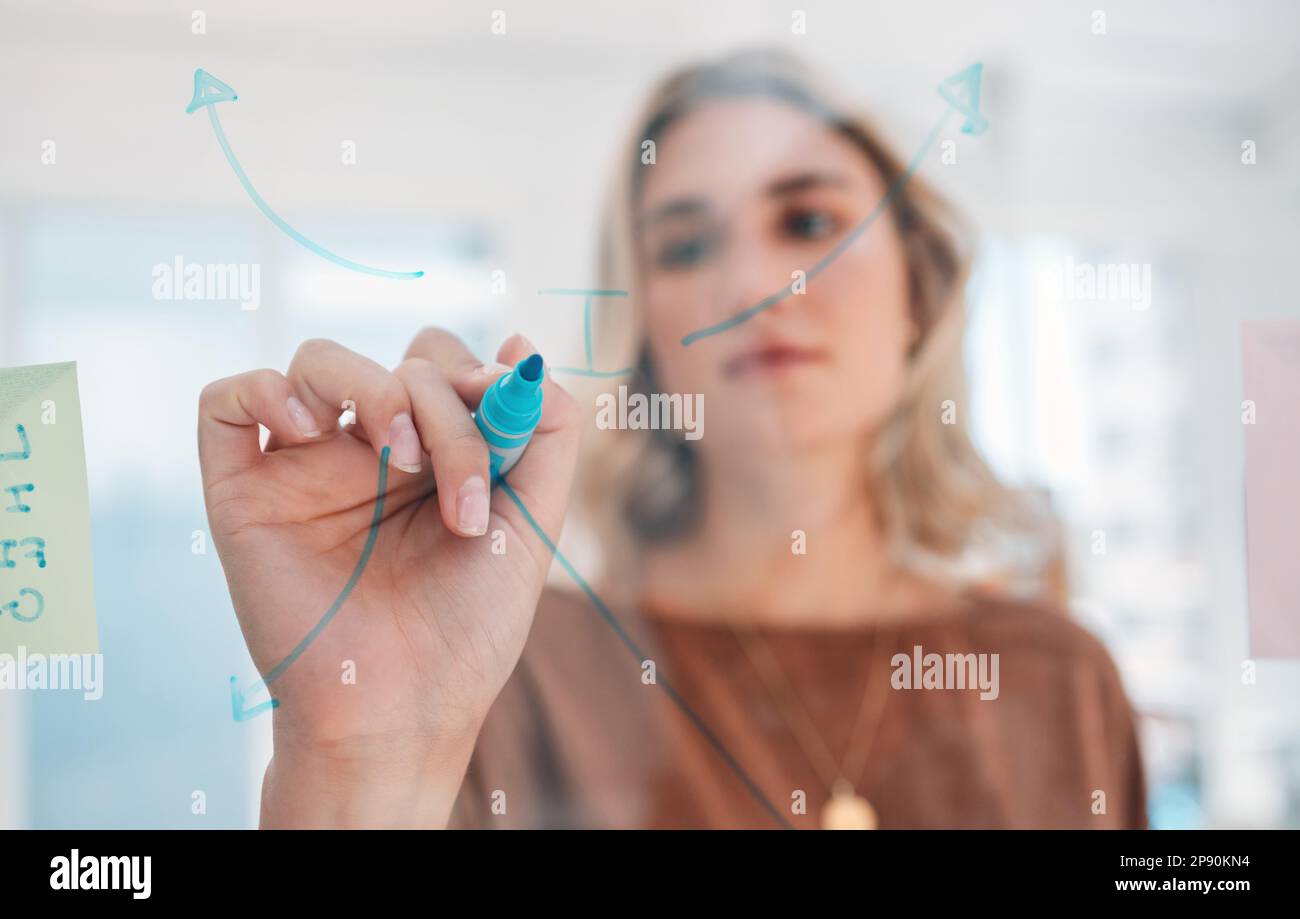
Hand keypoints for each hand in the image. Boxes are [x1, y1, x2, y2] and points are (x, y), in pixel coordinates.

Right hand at [198, 329, 580, 824]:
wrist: (401, 708)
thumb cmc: (466, 628)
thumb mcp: (533, 525)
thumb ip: (546, 433)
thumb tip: (523, 345)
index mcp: (434, 455)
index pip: (447, 365)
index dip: (475, 374)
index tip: (500, 420)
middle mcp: (367, 452)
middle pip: (401, 364)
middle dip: (443, 409)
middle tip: (459, 494)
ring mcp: (304, 466)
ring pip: (320, 359)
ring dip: (375, 392)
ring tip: (397, 461)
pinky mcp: (243, 490)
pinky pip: (226, 399)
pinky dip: (266, 390)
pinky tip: (312, 434)